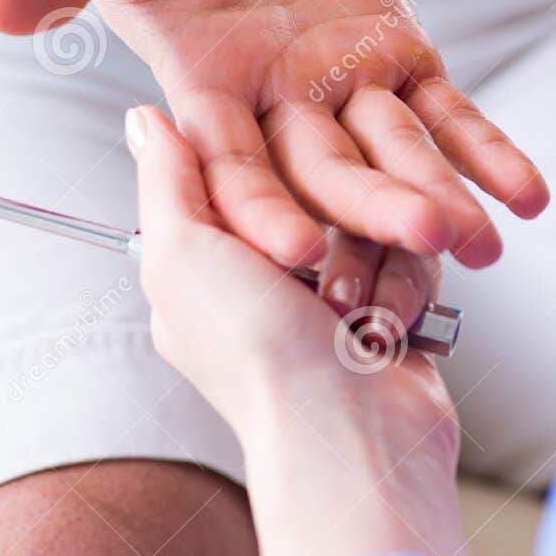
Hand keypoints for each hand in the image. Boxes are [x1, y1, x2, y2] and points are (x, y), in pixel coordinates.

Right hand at [0, 0, 548, 282]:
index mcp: (208, 96)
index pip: (233, 167)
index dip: (260, 210)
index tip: (297, 253)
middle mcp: (279, 113)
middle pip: (330, 177)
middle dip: (377, 213)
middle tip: (432, 246)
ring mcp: (342, 95)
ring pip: (397, 157)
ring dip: (443, 197)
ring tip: (492, 239)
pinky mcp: (397, 66)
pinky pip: (449, 116)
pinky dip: (487, 153)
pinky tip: (529, 195)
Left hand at [127, 104, 466, 555]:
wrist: (350, 437)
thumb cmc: (256, 355)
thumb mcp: (182, 254)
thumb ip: (166, 179)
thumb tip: (144, 119)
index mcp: (205, 276)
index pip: (236, 188)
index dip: (262, 181)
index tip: (281, 178)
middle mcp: (266, 291)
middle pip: (315, 200)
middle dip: (331, 227)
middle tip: (326, 254)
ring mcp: (332, 308)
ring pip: (372, 227)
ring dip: (370, 266)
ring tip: (355, 312)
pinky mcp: (391, 318)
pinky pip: (411, 265)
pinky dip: (403, 293)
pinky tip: (387, 331)